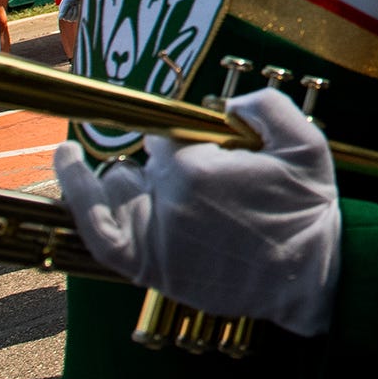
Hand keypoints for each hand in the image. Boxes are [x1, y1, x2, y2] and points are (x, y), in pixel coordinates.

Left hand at [53, 89, 339, 336]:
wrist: (309, 274)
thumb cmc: (308, 210)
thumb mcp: (305, 142)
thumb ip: (265, 106)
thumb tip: (227, 104)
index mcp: (200, 166)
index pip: (170, 134)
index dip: (187, 136)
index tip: (207, 144)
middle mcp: (169, 197)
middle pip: (149, 161)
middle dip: (171, 160)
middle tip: (205, 176)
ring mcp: (154, 234)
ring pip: (119, 185)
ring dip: (129, 177)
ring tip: (146, 178)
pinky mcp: (149, 266)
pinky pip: (98, 231)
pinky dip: (78, 194)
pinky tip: (68, 162)